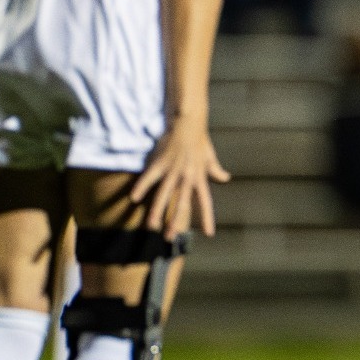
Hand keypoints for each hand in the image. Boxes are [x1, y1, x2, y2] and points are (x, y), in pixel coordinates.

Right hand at [127, 119, 230, 238]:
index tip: (209, 233)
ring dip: (157, 210)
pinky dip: (142, 187)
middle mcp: (187, 176)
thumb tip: (225, 178)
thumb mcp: (210, 157)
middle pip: (181, 202)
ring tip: (151, 226)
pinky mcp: (161, 162)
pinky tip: (134, 198)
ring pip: (164, 194)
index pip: (205, 201)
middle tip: (170, 237)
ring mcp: (173, 170)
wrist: (188, 121)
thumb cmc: (199, 140)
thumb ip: (215, 170)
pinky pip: (150, 177)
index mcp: (199, 177)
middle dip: (175, 221)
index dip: (208, 217)